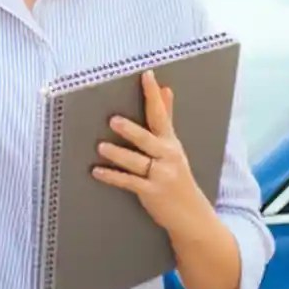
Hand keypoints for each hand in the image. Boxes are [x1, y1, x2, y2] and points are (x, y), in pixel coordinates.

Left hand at [92, 70, 214, 234]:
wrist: (191, 212)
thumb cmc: (177, 173)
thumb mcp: (173, 145)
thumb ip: (166, 117)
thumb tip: (166, 89)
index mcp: (170, 142)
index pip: (161, 114)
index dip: (154, 95)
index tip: (146, 75)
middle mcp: (167, 156)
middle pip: (148, 140)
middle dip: (131, 130)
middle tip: (113, 120)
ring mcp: (160, 175)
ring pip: (136, 162)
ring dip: (118, 155)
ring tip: (100, 147)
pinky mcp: (151, 193)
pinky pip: (129, 182)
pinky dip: (112, 177)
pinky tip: (97, 171)